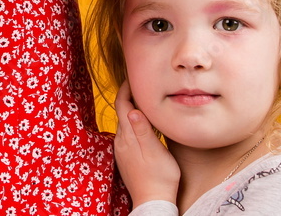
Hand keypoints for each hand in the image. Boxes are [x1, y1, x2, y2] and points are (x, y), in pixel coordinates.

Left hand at [113, 81, 179, 207]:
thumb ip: (143, 130)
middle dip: (129, 96)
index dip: (126, 89)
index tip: (132, 77)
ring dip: (131, 110)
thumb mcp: (155, 152)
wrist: (152, 202)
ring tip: (144, 101)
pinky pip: (127, 134)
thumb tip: (133, 109)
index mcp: (127, 136)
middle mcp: (121, 141)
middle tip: (140, 85)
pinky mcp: (126, 157)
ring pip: (124, 123)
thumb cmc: (159, 177)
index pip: (122, 105)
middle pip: (121, 112)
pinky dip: (133, 124)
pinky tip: (143, 125)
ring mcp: (122, 150)